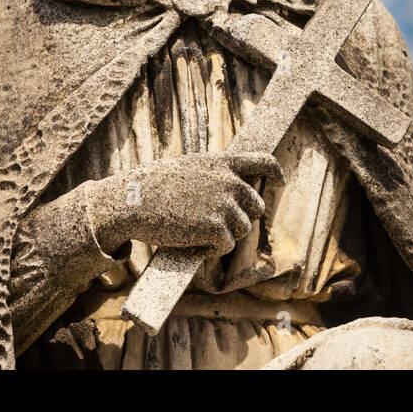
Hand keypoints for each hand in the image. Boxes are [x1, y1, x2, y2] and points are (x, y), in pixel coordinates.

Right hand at [85, 150, 283, 254]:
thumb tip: (231, 187)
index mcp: (222, 163)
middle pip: (255, 206)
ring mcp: (224, 205)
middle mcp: (229, 182)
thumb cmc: (153, 185)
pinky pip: (227, 245)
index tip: (280, 182)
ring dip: (227, 235)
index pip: (263, 161)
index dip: (274, 172)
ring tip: (203, 234)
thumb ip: (213, 175)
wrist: (132, 201)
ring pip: (243, 228)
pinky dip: (215, 250)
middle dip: (242, 217)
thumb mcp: (188, 168)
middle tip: (219, 225)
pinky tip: (198, 246)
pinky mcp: (215, 228)